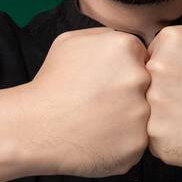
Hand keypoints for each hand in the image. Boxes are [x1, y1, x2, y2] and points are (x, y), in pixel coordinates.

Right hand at [17, 28, 150, 177]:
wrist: (34, 127)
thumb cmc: (51, 83)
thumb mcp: (71, 41)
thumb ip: (106, 36)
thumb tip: (127, 43)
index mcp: (127, 47)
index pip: (142, 59)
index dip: (122, 73)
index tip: (104, 83)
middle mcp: (139, 78)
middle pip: (147, 86)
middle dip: (127, 95)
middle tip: (100, 103)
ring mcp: (141, 113)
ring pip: (144, 116)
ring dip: (126, 120)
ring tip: (97, 122)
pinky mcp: (137, 145)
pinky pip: (136, 142)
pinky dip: (120, 143)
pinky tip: (98, 139)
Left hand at [144, 25, 181, 173]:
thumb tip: (167, 46)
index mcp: (170, 40)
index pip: (153, 53)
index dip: (171, 69)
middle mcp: (156, 68)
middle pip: (146, 80)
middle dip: (164, 90)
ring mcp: (153, 104)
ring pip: (148, 110)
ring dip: (164, 115)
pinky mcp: (155, 136)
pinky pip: (155, 136)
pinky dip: (170, 138)